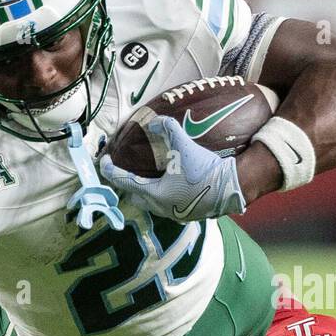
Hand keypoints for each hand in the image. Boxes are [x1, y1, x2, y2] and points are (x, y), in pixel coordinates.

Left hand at [99, 117, 245, 220]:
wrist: (232, 188)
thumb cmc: (204, 170)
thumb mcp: (184, 145)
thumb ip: (167, 129)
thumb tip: (152, 121)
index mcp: (155, 193)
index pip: (124, 182)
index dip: (110, 170)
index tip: (103, 162)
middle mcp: (162, 207)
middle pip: (136, 198)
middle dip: (128, 186)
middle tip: (126, 171)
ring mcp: (175, 214)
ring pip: (152, 204)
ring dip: (147, 191)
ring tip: (148, 177)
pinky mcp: (188, 214)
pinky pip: (167, 206)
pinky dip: (163, 195)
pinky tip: (171, 185)